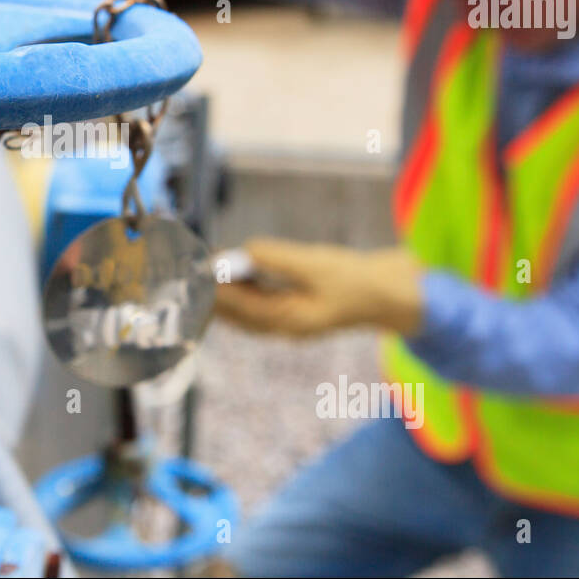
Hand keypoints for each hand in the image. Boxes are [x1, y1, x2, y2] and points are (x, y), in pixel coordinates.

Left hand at [214, 238, 423, 338]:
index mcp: (292, 321)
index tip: (200, 272)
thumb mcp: (317, 264)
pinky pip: (256, 307)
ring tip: (208, 269)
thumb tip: (246, 250)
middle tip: (194, 270)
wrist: (384, 294)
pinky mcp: (290, 313)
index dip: (218, 290)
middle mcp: (285, 328)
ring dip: (225, 293)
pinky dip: (241, 292)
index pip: (243, 308)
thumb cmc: (355, 279)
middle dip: (215, 294)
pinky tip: (232, 273)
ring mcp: (287, 323)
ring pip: (244, 313)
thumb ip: (280, 258)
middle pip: (238, 316)